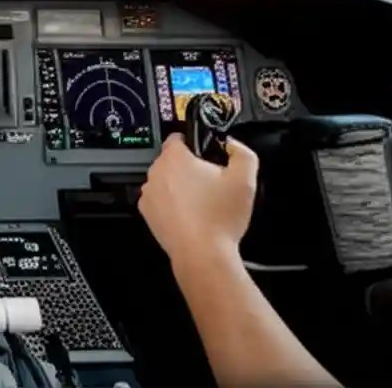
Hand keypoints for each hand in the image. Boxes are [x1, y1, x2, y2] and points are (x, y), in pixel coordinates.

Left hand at [139, 133, 258, 266]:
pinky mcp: (147, 214)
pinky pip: (160, 201)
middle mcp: (156, 172)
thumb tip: (232, 145)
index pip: (177, 137)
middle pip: (172, 161)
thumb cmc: (220, 216)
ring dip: (179, 187)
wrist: (202, 253)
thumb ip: (242, 152)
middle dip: (189, 168)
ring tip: (202, 203)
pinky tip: (190, 216)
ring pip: (166, 182)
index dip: (194, 143)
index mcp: (174, 158)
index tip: (206, 155)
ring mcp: (148, 194)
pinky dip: (171, 205)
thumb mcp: (244, 178)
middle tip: (211, 183)